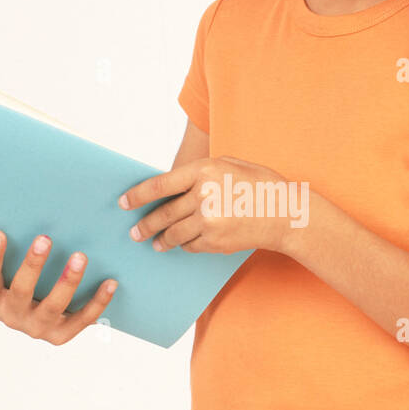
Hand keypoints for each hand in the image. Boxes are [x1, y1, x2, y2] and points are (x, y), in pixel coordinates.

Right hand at [0, 230, 116, 344]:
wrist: (35, 321)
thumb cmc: (8, 289)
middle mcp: (12, 318)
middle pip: (22, 292)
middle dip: (33, 266)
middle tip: (46, 238)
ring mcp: (39, 329)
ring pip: (54, 307)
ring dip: (68, 282)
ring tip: (81, 256)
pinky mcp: (64, 335)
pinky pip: (84, 320)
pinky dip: (98, 302)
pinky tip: (111, 281)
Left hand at [118, 156, 299, 254]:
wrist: (286, 213)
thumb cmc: (259, 184)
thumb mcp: (229, 164)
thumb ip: (199, 173)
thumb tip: (168, 187)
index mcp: (204, 171)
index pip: (160, 185)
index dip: (137, 195)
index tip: (123, 203)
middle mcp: (204, 196)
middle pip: (163, 214)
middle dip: (145, 225)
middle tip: (134, 232)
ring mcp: (209, 221)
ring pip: (174, 233)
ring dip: (162, 239)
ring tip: (155, 242)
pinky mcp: (216, 241)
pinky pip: (191, 245)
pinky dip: (186, 244)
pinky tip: (184, 243)